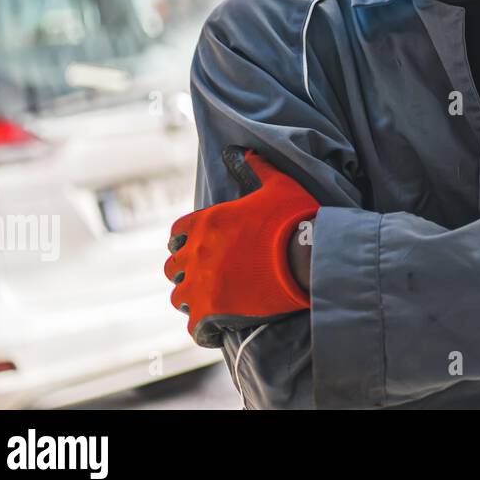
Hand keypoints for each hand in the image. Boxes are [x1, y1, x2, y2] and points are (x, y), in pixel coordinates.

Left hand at [164, 147, 318, 347]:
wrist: (308, 257)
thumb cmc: (294, 219)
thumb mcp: (277, 185)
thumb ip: (255, 167)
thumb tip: (239, 150)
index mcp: (207, 222)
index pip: (176, 233)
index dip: (183, 240)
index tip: (192, 246)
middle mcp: (197, 253)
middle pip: (172, 267)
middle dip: (185, 269)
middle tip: (204, 274)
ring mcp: (202, 284)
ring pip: (179, 296)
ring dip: (191, 298)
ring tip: (209, 301)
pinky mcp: (213, 312)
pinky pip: (194, 327)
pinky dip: (202, 329)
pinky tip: (213, 329)